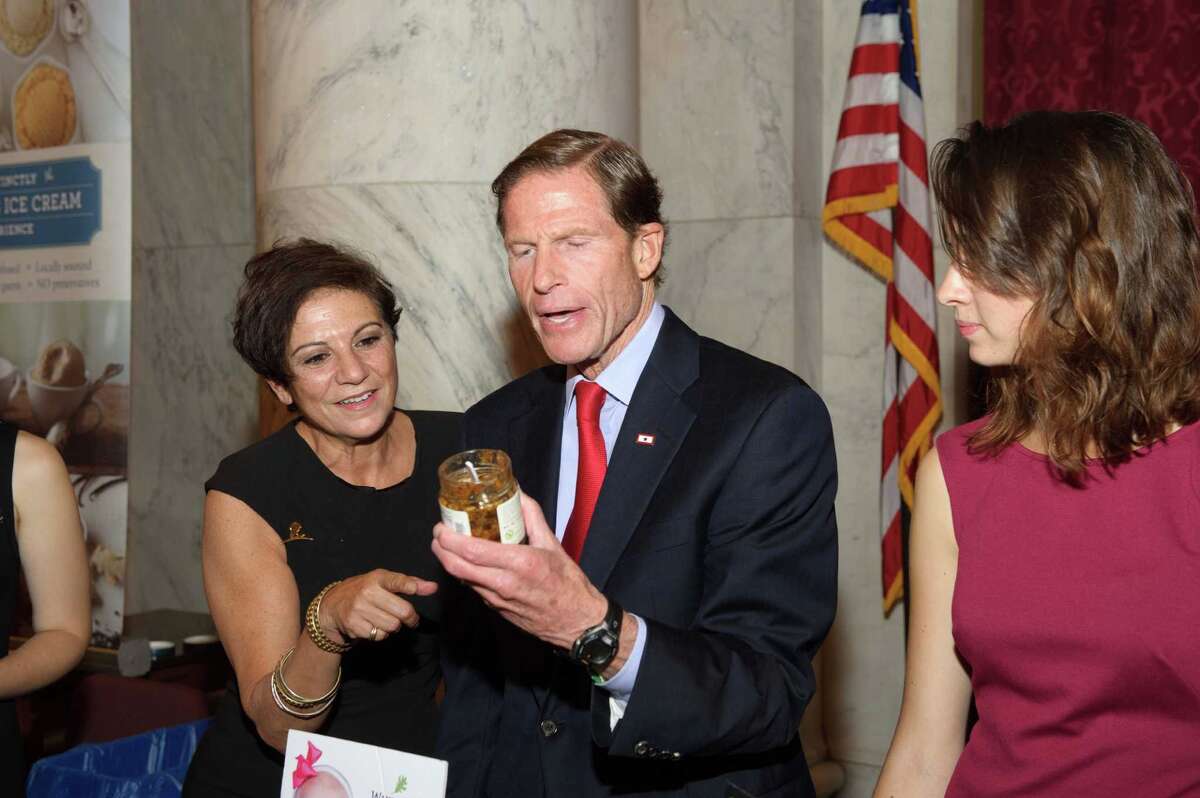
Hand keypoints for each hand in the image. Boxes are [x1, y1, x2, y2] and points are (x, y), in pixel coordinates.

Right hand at [318, 569, 436, 644]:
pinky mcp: (354, 626)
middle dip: (410, 617)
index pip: (398, 581)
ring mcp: (359, 610)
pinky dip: (380, 633)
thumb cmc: (366, 591)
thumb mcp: (383, 581)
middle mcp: (367, 592)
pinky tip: (373, 625)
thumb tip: (433, 587)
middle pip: (403, 611)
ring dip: (394, 626)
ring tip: (385, 618)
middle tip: (410, 618)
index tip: (421, 589)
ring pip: (393, 626)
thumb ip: (409, 583)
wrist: (333, 605)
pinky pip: (380, 635)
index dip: (411, 586)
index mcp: (377, 578)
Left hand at [432, 492, 606, 649]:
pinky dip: (464, 573)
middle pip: (457, 567)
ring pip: (462, 579)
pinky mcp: (496, 609)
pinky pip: (473, 588)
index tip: (442, 526)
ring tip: (447, 545)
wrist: (576, 622)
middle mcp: (504, 583)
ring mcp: (497, 599)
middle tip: (438, 534)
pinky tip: (467, 562)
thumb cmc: (568, 583)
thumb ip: (532, 517)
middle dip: (440, 549)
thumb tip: (518, 494)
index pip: (472, 550)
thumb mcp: (552, 544)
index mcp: (519, 563)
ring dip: (448, 562)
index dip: (449, 538)